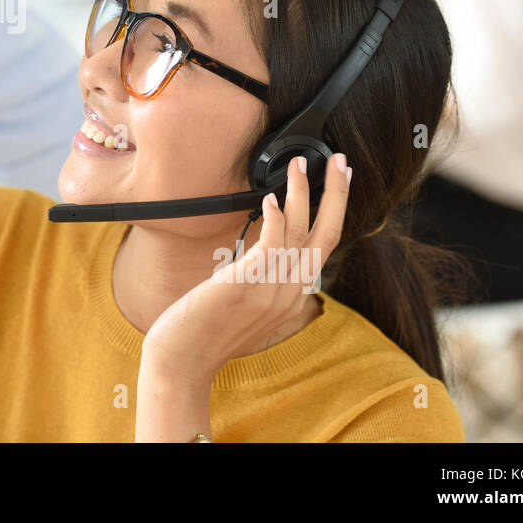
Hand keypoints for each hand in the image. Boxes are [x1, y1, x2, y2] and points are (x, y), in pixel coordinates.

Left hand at [141, 154, 351, 386]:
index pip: (325, 246)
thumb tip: (262, 245)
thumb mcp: (245, 303)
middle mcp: (290, 295)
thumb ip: (260, 279)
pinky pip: (272, 244)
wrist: (182, 362)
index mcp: (293, 298)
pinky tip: (271, 197)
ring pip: (300, 232)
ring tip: (298, 163)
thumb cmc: (205, 330)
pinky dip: (276, 217)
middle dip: (337, 193)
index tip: (337, 180)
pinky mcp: (247, 285)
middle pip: (327, 235)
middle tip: (340, 159)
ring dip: (302, 192)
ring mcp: (271, 291)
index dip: (334, 209)